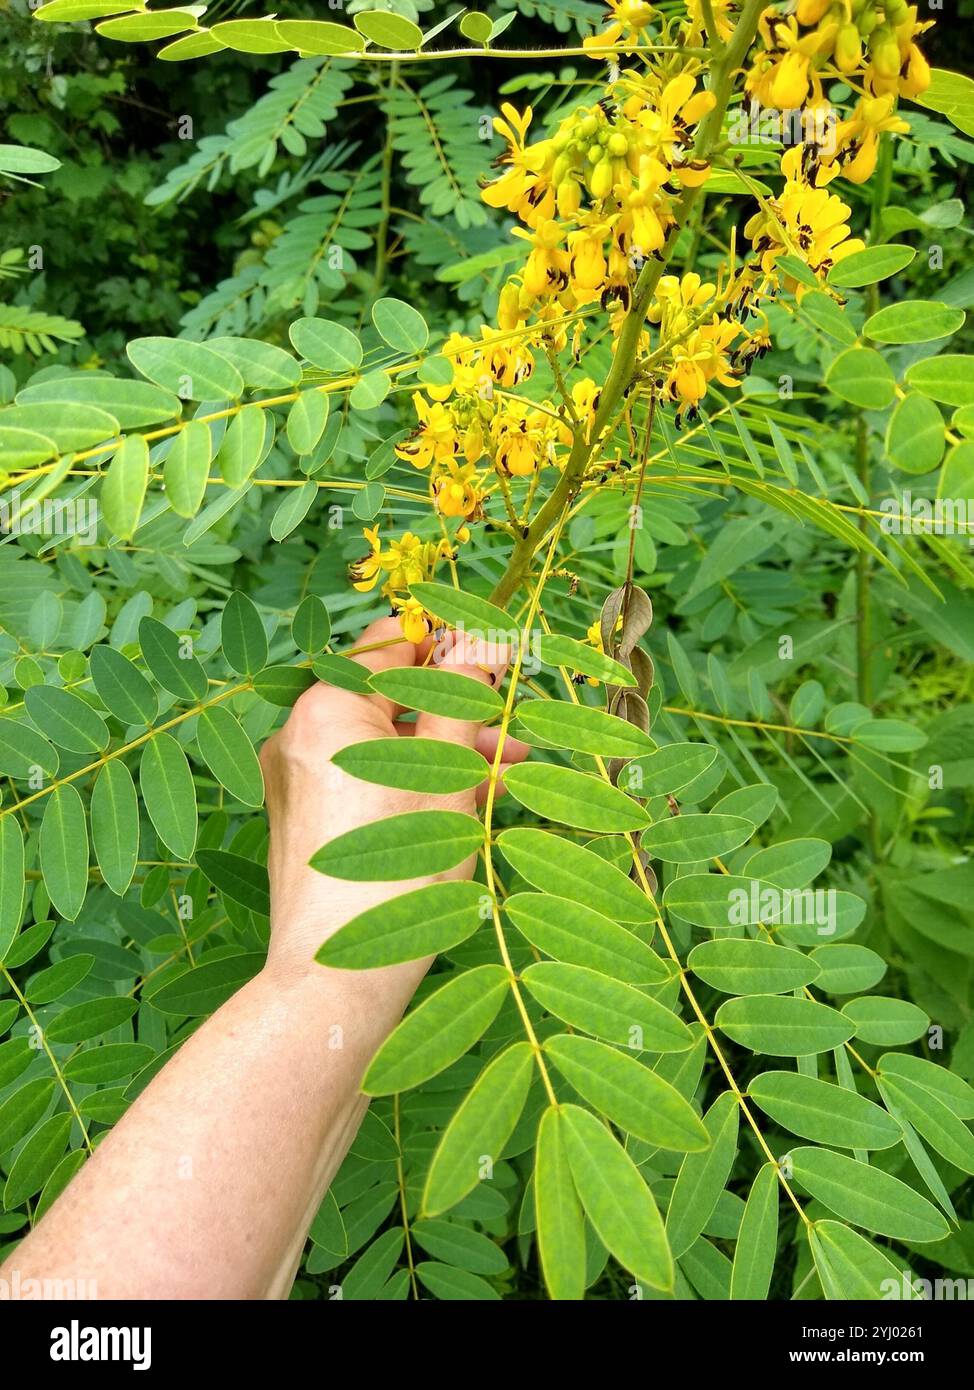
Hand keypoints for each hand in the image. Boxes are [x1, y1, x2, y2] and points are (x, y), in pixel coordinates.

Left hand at [258, 616, 528, 986]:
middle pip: (389, 698)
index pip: (390, 646)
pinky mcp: (305, 821)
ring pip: (383, 744)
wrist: (338, 982)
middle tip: (517, 727)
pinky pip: (365, 779)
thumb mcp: (449, 778)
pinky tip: (469, 802)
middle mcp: (298, 738)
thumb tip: (478, 648)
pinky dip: (413, 781)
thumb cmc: (398, 879)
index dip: (448, 647)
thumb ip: (461, 704)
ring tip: (510, 772)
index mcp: (325, 711)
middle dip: (457, 708)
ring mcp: (296, 782)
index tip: (499, 658)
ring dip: (444, 749)